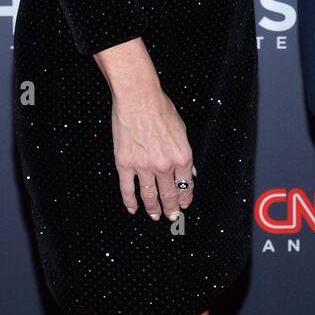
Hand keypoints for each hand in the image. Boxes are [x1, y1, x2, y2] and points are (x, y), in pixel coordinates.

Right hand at [111, 81, 196, 219]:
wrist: (138, 98)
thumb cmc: (160, 109)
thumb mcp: (182, 131)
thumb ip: (185, 154)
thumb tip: (190, 172)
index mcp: (181, 157)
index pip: (186, 185)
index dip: (186, 197)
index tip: (185, 204)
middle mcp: (164, 166)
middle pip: (169, 195)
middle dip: (172, 208)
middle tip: (172, 216)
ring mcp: (143, 167)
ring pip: (149, 196)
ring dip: (153, 209)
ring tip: (155, 216)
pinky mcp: (125, 164)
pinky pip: (127, 189)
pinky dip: (130, 202)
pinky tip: (133, 209)